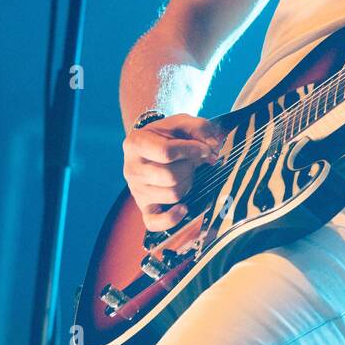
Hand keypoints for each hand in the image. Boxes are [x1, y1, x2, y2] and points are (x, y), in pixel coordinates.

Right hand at [122, 113, 225, 230]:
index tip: (204, 149)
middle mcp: (131, 168)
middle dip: (190, 168)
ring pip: (172, 194)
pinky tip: (184, 207)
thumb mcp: (183, 122)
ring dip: (188, 184)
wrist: (155, 145)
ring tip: (186, 174)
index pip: (166, 152)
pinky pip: (155, 222)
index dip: (192, 151)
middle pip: (170, 176)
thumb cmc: (170, 134)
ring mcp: (136, 190)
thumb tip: (213, 148)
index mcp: (136, 143)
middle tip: (192, 162)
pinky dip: (173, 217)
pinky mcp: (144, 207)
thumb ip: (200, 128)